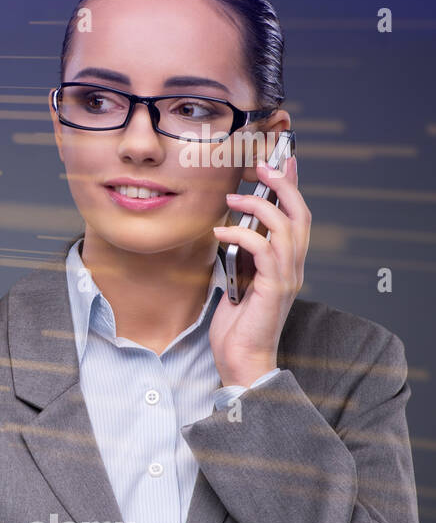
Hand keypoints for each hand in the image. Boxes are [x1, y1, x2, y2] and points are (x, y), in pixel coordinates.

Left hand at [209, 154, 308, 386]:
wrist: (242, 359)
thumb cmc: (237, 325)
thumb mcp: (237, 281)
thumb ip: (240, 257)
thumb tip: (228, 230)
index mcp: (288, 263)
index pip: (297, 217)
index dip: (291, 187)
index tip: (278, 162)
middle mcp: (294, 267)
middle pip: (300, 214)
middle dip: (282, 185)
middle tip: (260, 167)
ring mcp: (287, 277)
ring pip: (286, 227)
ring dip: (259, 205)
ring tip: (233, 196)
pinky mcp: (274, 288)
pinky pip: (264, 250)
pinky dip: (242, 234)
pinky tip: (221, 231)